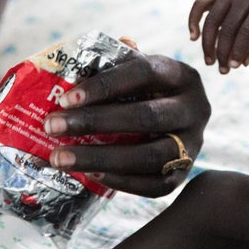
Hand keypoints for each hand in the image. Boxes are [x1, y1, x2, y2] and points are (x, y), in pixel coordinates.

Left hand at [42, 54, 210, 196]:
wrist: (180, 123)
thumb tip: (79, 64)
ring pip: (150, 156)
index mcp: (181, 75)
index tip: (66, 99)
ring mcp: (193, 144)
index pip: (143, 73)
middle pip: (146, 117)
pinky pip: (154, 185)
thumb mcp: (138, 71)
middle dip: (95, 122)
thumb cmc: (148, 92)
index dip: (104, 85)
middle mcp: (195, 109)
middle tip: (53, 127)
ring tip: (61, 158)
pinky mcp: (185, 173)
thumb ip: (114, 64)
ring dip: (101, 158)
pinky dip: (121, 182)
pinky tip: (90, 175)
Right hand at [188, 0, 248, 73]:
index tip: (233, 67)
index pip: (248, 31)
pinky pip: (199, 4)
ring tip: (209, 62)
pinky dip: (193, 20)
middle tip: (222, 70)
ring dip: (208, 43)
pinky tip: (193, 37)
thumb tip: (243, 63)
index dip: (239, 50)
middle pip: (229, 28)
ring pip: (212, 19)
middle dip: (223, 52)